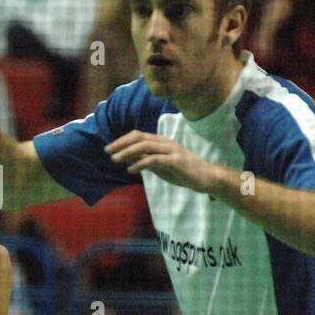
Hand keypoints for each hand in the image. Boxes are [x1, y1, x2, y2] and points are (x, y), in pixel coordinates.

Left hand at [105, 130, 222, 192]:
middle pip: (139, 137)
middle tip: (107, 151)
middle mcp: (166, 142)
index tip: (109, 148)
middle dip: (121, 144)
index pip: (138, 135)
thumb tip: (129, 160)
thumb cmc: (184, 172)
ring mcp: (172, 150)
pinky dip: (140, 163)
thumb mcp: (161, 167)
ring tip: (115, 159)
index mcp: (162, 142)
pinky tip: (130, 169)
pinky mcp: (176, 160)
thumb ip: (147, 162)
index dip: (122, 140)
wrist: (207, 178)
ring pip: (145, 146)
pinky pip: (154, 159)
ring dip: (128, 152)